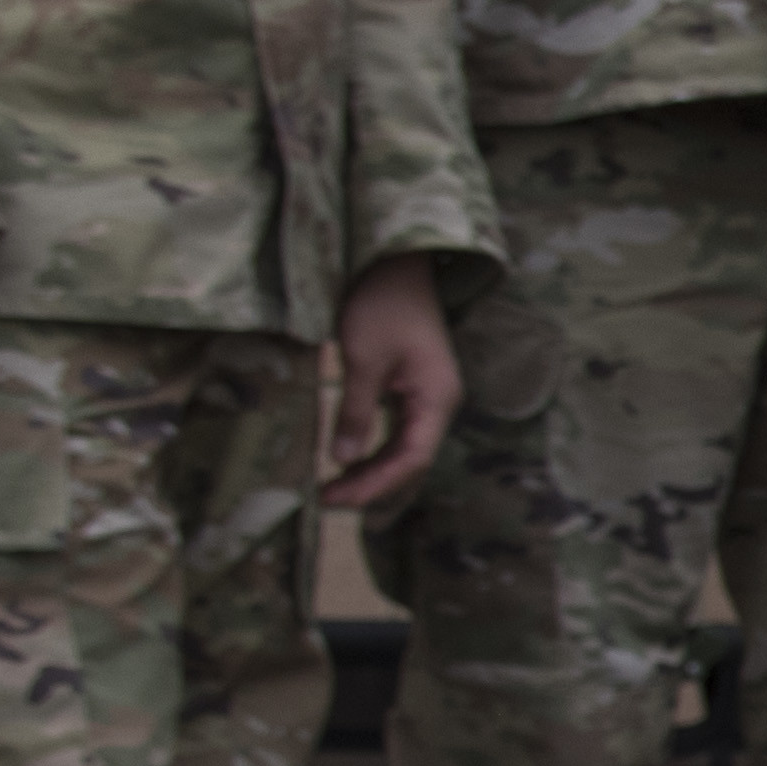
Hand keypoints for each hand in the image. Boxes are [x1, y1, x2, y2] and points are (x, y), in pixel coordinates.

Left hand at [318, 256, 460, 512]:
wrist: (396, 265)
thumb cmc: (382, 305)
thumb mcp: (363, 358)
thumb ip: (354, 410)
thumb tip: (342, 460)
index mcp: (436, 398)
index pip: (412, 459)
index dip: (376, 484)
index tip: (336, 498)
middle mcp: (438, 404)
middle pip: (411, 461)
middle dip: (373, 484)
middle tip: (328, 500)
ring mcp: (427, 398)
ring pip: (404, 449)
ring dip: (372, 470)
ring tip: (334, 488)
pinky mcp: (411, 390)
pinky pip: (397, 432)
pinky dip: (374, 450)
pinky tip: (349, 461)